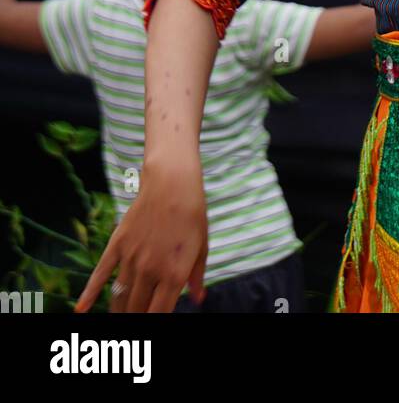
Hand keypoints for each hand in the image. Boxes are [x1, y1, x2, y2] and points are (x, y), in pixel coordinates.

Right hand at [75, 157, 208, 313]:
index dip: (154, 325)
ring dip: (118, 313)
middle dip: (135, 321)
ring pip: (119, 297)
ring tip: (117, 322)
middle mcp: (150, 270)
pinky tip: (81, 310)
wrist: (172, 182)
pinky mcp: (117, 245)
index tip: (151, 331)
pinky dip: (89, 294)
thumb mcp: (202, 247)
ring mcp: (131, 258)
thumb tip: (198, 300)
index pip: (159, 314)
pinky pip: (100, 274)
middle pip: (137, 309)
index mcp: (173, 274)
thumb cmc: (192, 214)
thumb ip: (197, 277)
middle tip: (134, 326)